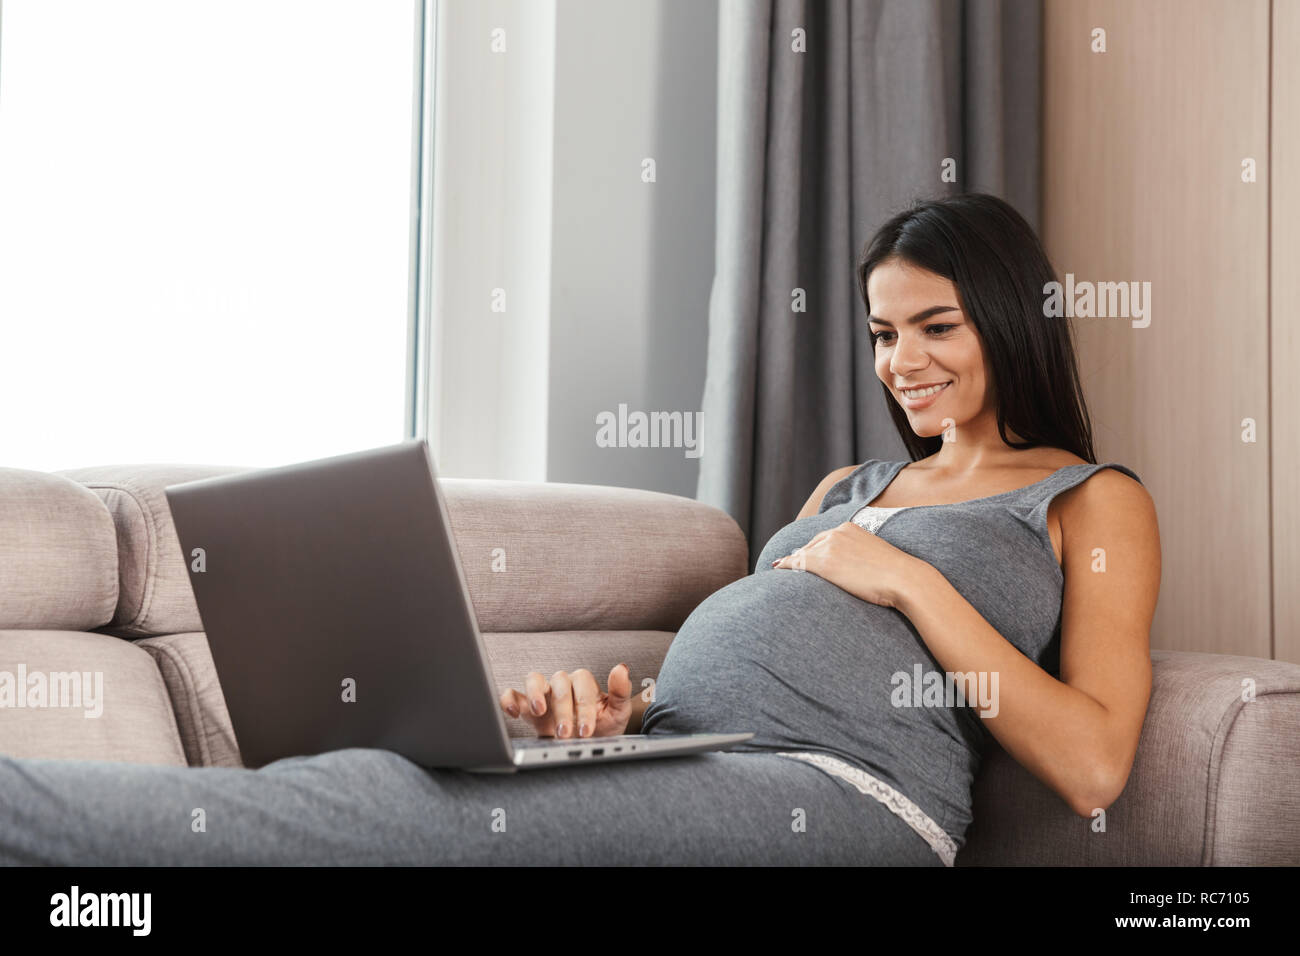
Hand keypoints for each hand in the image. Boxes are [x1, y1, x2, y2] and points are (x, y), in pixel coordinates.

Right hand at [498, 664, 632, 738]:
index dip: (584, 706)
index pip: (582, 684)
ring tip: (540, 712)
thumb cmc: (603, 727)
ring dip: (535, 693)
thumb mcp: (618, 712)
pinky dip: (509, 699)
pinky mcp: (527, 707)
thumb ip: (621, 691)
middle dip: (563, 709)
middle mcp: (562, 684)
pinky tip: (514, 712)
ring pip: (533, 679)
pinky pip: (512, 695)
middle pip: (559, 682)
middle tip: (566, 733)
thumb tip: (620, 668)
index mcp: (584, 683)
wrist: (590, 745)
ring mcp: (543, 694)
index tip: (586, 730)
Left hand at [770, 521, 924, 608]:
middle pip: (812, 545)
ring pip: (803, 554)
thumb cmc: (897, 574)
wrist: (904, 578)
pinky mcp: (823, 562)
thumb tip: (859, 566)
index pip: (825, 538)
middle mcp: (837, 532)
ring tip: (781, 569)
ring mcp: (829, 546)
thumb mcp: (876, 556)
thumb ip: (862, 555)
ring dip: (793, 562)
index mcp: (850, 528)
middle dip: (801, 554)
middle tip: (789, 563)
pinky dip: (785, 565)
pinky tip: (777, 569)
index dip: (813, 548)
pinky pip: (796, 563)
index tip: (804, 553)